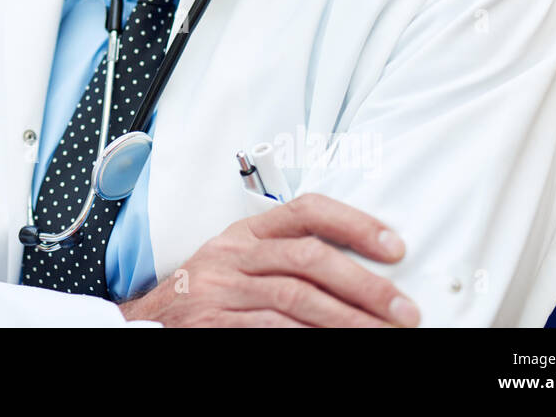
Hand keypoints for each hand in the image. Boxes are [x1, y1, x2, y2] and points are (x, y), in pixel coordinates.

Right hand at [120, 193, 420, 327]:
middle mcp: (232, 254)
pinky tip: (335, 345)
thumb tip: (362, 275)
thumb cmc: (208, 297)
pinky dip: (310, 338)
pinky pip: (273, 329)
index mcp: (245, 233)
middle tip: (403, 310)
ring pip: (297, 298)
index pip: (305, 210)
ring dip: (348, 320)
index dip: (354, 223)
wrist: (152, 324)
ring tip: (382, 334)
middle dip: (364, 284)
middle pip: (308, 258)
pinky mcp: (216, 323)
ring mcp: (222, 289)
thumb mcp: (240, 265)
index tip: (395, 247)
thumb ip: (286, 260)